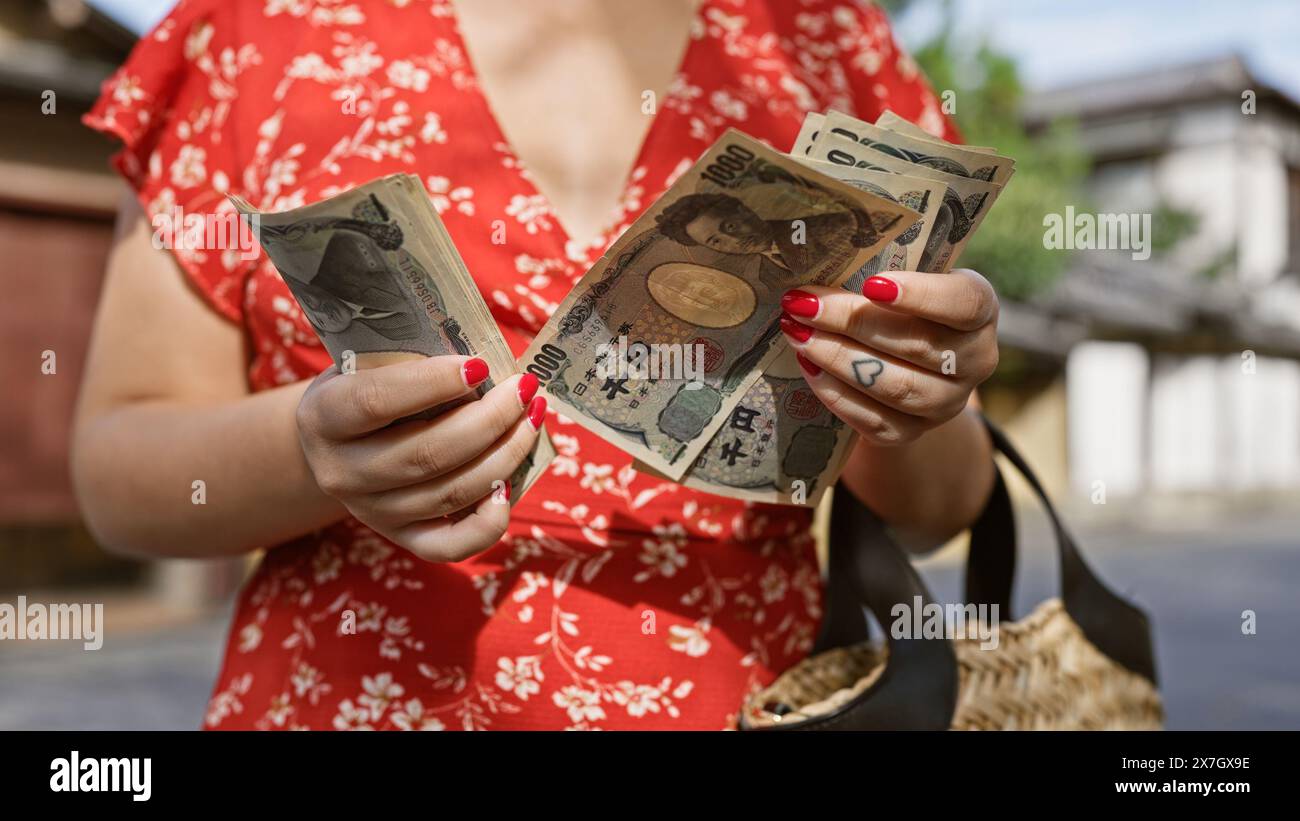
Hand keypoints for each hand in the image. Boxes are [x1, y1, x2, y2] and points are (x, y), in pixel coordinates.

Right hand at [296, 355, 545, 561]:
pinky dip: (488, 522)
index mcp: (322, 417)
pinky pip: (451, 545)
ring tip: (532, 419)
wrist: (336, 440)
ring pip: (449, 493)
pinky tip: (510, 486)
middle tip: (525, 389)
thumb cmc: (364, 386)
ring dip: (504, 456)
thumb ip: (410, 359)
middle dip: (490, 420)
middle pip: (427, 454)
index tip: (480, 365)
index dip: (433, 383)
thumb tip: (484, 364)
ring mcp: (371, 512)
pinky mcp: (401, 537)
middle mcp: (342, 472)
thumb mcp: (366, 362)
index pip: (377, 401)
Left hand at [778, 268, 998, 445]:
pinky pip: (875, 420)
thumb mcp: (906, 280)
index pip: (963, 303)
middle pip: (916, 345)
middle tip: (803, 304)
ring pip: (894, 386)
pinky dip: (836, 394)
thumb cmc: (903, 305)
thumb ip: (880, 273)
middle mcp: (975, 360)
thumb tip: (821, 269)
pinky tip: (808, 366)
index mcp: (980, 310)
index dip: (920, 295)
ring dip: (838, 358)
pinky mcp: (914, 431)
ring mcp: (947, 403)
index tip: (871, 284)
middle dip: (850, 322)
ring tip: (798, 334)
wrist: (910, 365)